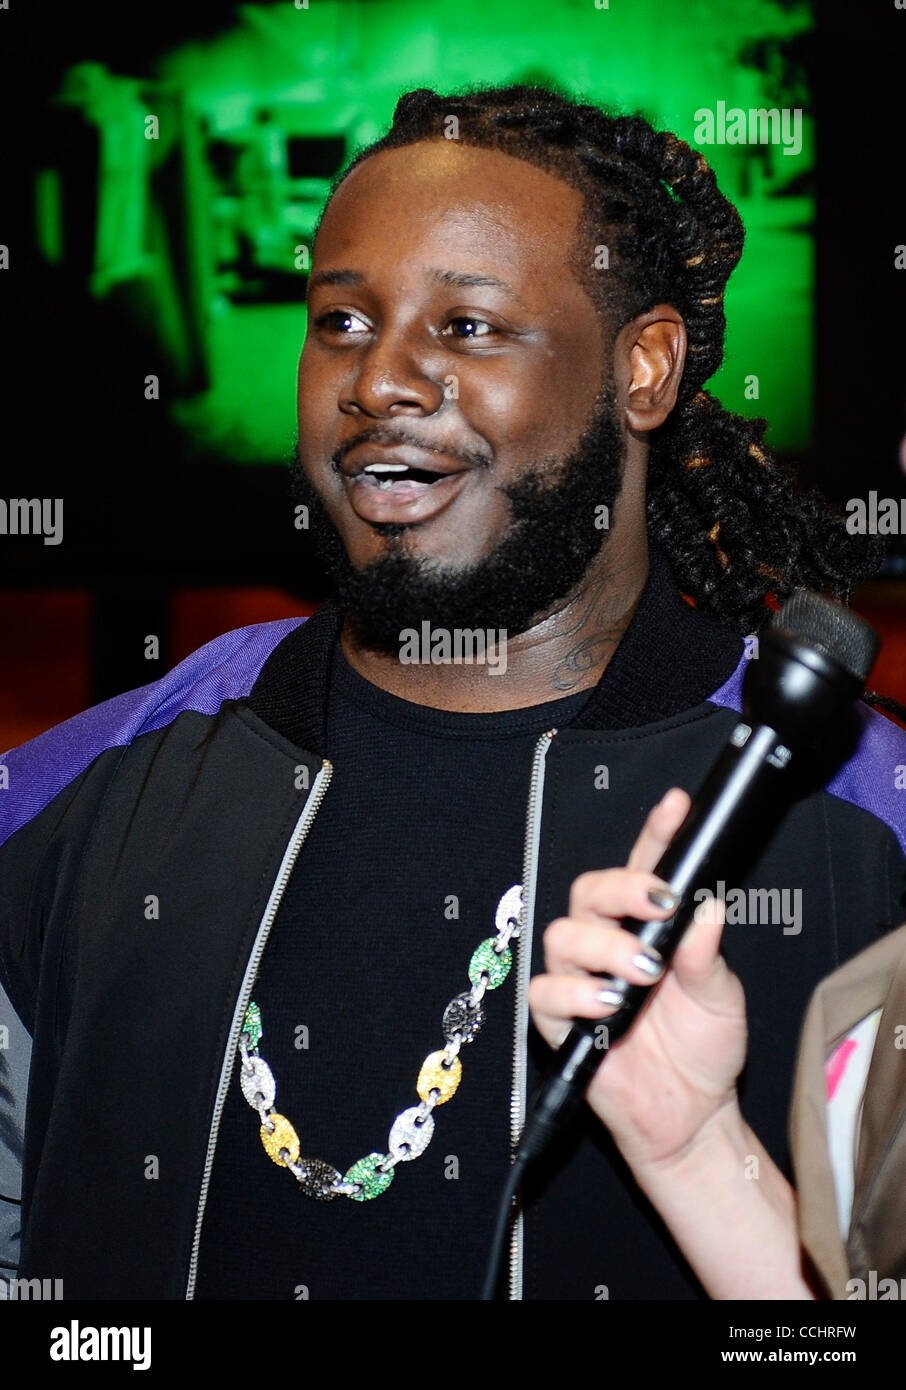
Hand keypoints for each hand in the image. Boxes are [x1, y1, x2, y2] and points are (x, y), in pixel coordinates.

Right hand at [528, 788, 747, 1174]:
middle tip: (660, 905)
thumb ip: (708, 954)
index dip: (655, 835)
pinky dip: (575, 994)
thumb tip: (706, 907)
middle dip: (621, 889)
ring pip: (562, 935)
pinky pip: (544, 993)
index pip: (645, 869)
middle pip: (588, 891)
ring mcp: (580, 981)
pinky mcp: (559, 1023)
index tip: (676, 808)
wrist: (693, 1116)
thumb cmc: (705, 1050)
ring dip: (602, 946)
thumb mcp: (722, 997)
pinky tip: (608, 1005)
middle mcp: (608, 945)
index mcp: (647, 927)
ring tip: (642, 973)